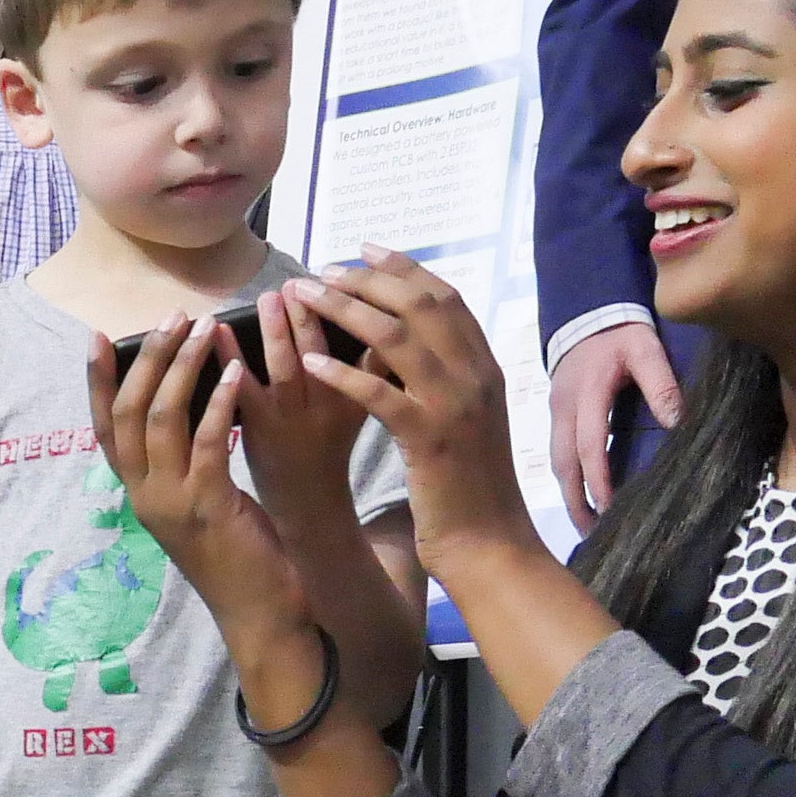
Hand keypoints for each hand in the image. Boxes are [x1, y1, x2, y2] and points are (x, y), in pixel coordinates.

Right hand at [87, 314, 301, 634]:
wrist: (261, 613)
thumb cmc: (240, 553)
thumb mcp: (202, 498)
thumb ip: (187, 458)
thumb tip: (191, 400)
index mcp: (138, 493)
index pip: (105, 429)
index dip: (98, 383)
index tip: (97, 337)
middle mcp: (145, 496)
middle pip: (128, 414)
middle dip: (147, 359)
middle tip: (173, 317)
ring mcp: (173, 502)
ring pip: (162, 420)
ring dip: (183, 369)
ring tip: (205, 329)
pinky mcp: (210, 506)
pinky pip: (208, 443)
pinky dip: (220, 403)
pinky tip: (237, 372)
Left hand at [231, 290, 373, 521]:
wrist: (311, 506)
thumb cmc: (332, 448)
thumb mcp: (362, 406)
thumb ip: (370, 365)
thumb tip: (377, 311)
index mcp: (359, 395)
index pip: (366, 345)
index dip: (356, 310)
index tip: (345, 277)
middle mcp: (328, 404)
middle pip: (322, 349)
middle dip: (311, 311)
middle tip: (302, 281)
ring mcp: (291, 417)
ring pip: (285, 366)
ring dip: (275, 328)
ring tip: (270, 296)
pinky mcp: (259, 429)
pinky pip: (243, 388)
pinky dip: (230, 356)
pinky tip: (218, 330)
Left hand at [293, 251, 534, 571]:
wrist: (491, 546)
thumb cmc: (470, 489)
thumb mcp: (467, 421)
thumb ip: (449, 379)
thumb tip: (413, 345)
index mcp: (485, 368)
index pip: (445, 298)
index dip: (403, 269)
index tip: (364, 250)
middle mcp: (475, 376)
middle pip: (419, 304)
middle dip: (366, 279)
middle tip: (322, 270)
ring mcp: (455, 405)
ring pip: (395, 337)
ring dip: (344, 310)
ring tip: (305, 297)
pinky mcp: (429, 439)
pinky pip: (379, 393)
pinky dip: (342, 372)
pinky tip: (310, 360)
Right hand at [546, 318, 679, 520]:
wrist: (587, 311)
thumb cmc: (620, 332)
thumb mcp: (646, 348)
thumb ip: (662, 384)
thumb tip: (677, 424)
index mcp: (586, 396)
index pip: (589, 446)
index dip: (597, 481)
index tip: (608, 510)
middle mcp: (563, 409)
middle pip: (563, 465)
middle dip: (574, 501)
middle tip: (590, 534)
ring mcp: (555, 412)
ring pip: (556, 461)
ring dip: (569, 494)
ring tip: (585, 523)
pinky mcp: (555, 413)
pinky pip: (557, 452)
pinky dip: (568, 477)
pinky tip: (579, 493)